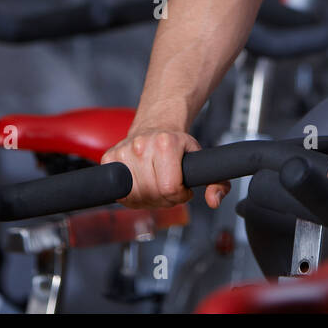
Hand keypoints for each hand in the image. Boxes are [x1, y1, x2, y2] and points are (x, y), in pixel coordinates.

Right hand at [100, 128, 230, 209]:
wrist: (156, 126)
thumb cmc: (178, 145)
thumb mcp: (202, 160)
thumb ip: (217, 182)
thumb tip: (213, 201)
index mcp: (166, 143)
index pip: (170, 188)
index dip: (179, 195)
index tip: (182, 188)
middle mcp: (142, 145)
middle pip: (153, 194)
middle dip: (165, 198)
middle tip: (169, 186)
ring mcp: (123, 151)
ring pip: (135, 197)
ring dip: (148, 199)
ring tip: (156, 184)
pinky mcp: (109, 158)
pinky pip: (120, 194)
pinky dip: (132, 196)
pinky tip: (141, 184)